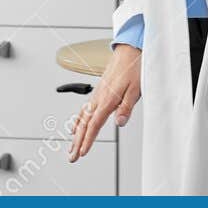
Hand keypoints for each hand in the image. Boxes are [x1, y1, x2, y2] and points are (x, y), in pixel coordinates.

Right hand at [68, 43, 140, 161]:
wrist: (129, 51)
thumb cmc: (133, 68)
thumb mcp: (136, 89)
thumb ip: (126, 107)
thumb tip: (119, 123)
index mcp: (107, 100)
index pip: (94, 125)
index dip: (87, 140)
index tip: (82, 153)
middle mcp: (98, 98)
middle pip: (84, 124)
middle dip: (77, 142)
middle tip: (72, 157)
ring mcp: (96, 94)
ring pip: (81, 118)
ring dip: (75, 134)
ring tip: (71, 146)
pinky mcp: (98, 91)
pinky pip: (83, 109)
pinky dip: (77, 120)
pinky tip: (76, 126)